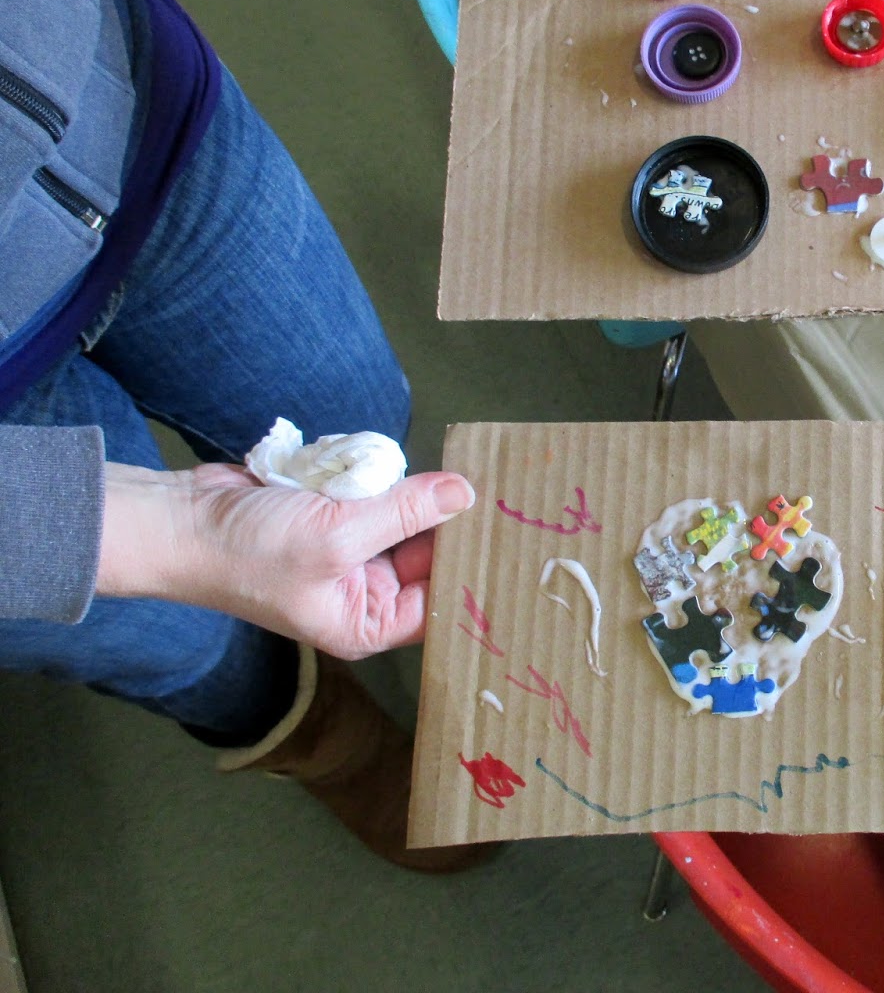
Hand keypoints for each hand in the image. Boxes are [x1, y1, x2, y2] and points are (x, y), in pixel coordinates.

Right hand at [97, 463, 475, 660]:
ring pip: (401, 517)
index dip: (468, 565)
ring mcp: (347, 553)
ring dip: (403, 491)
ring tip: (439, 465)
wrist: (180, 521)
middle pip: (426, 554)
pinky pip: (371, 495)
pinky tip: (377, 460)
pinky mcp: (332, 517)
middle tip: (488, 482)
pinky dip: (372, 477)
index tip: (503, 529)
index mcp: (367, 622)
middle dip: (441, 520)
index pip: (440, 599)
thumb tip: (465, 493)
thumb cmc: (251, 551)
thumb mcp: (337, 534)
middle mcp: (363, 594)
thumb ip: (404, 511)